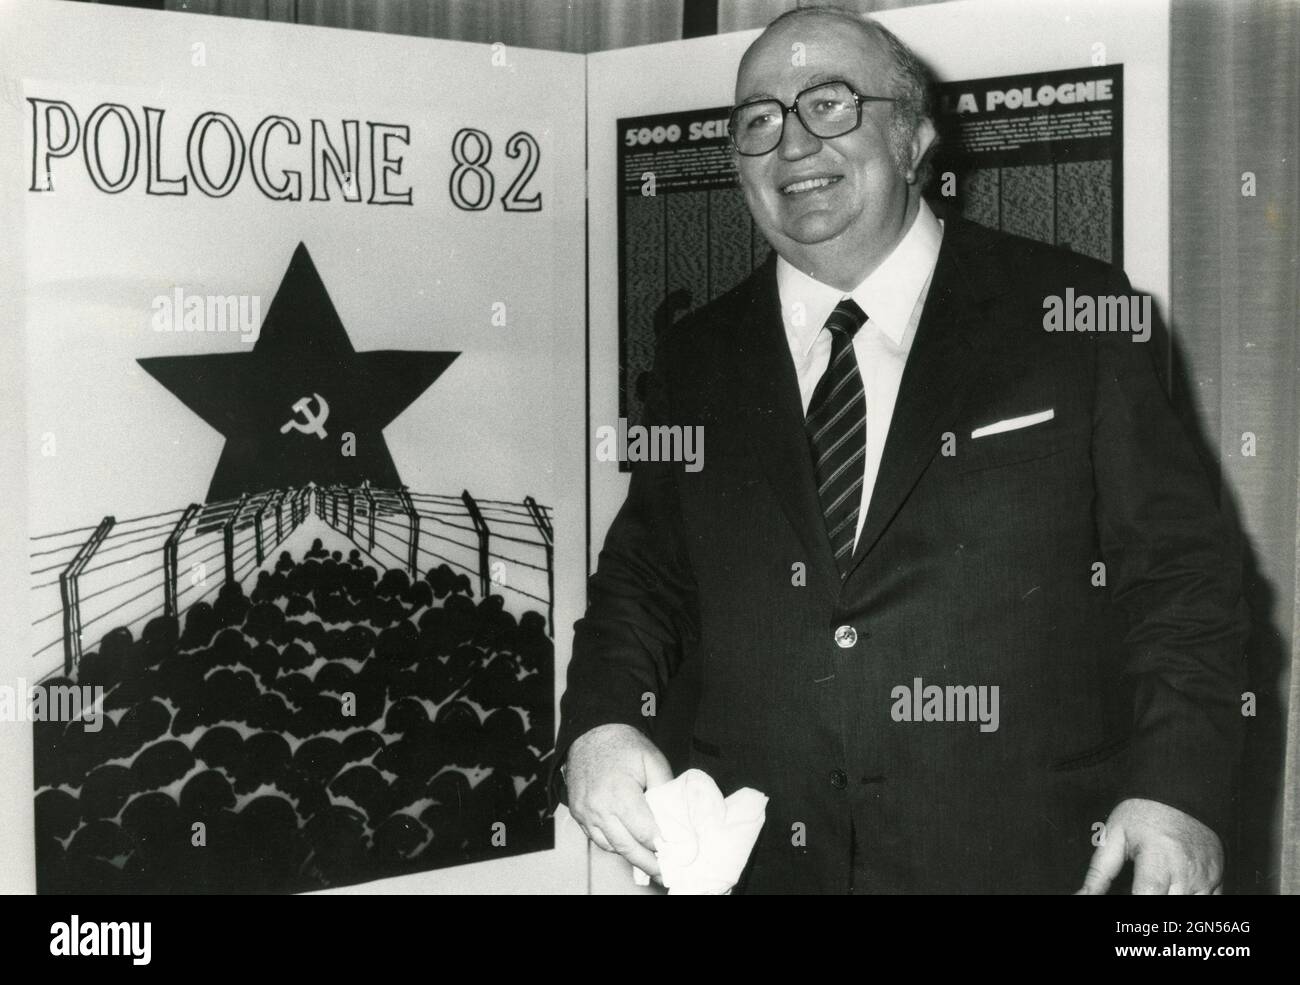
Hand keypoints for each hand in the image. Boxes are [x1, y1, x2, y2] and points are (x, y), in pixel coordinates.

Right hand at [565, 723, 673, 877]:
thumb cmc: (624, 745)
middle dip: (648, 863)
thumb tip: (674, 817)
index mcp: (620, 793)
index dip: (661, 846)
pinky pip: (597, 838)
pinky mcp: (578, 814)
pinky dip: (614, 844)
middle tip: (665, 872)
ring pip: (611, 846)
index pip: (644, 832)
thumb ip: (665, 789)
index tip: (676, 854)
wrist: (591, 733)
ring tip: (650, 862)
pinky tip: (629, 845)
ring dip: (630, 855)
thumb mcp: (653, 760)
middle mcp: (599, 807)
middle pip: (627, 847)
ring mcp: (585, 812)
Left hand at [1078, 798, 1223, 894]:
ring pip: (1189, 909)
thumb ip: (1098, 872)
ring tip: (1156, 889)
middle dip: (1150, 901)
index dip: (1135, 905)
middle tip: (1137, 890)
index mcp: (1158, 858)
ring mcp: (1205, 877)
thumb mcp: (1114, 835)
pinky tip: (1172, 891)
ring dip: (1171, 902)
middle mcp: (1186, 871)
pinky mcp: (1217, 879)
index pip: (1147, 896)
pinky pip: (1209, 904)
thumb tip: (1082, 896)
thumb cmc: (1143, 813)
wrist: (1181, 792)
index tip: (1126, 905)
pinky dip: (1190, 903)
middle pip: (1169, 906)